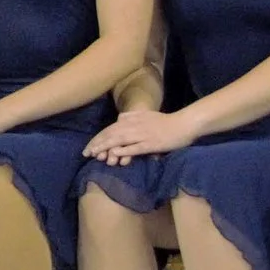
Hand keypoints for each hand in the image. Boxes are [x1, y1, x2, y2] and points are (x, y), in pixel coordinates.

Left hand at [82, 108, 197, 164]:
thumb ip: (132, 115)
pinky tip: (114, 155)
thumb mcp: (147, 115)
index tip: (88, 147)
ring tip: (95, 155)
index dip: (98, 138)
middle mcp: (134, 126)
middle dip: (97, 144)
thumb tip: (119, 118)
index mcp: (132, 119)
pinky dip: (124, 151)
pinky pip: (135, 147)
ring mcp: (142, 135)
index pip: (110, 129)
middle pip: (111, 135)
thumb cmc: (166, 121)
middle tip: (85, 153)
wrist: (184, 124)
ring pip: (120, 141)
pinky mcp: (151, 143)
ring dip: (106, 148)